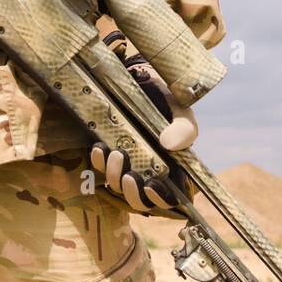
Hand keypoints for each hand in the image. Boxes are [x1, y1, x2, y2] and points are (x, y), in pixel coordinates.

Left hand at [89, 61, 197, 214]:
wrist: (143, 81)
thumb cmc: (167, 102)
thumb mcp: (180, 112)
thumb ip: (183, 128)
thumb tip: (169, 144)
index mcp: (172, 168)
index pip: (168, 198)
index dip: (159, 199)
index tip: (151, 186)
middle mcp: (148, 171)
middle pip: (139, 199)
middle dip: (132, 192)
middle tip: (129, 176)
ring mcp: (126, 164)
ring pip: (117, 185)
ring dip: (115, 175)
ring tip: (116, 154)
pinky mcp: (108, 153)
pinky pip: (100, 166)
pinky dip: (98, 161)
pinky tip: (100, 149)